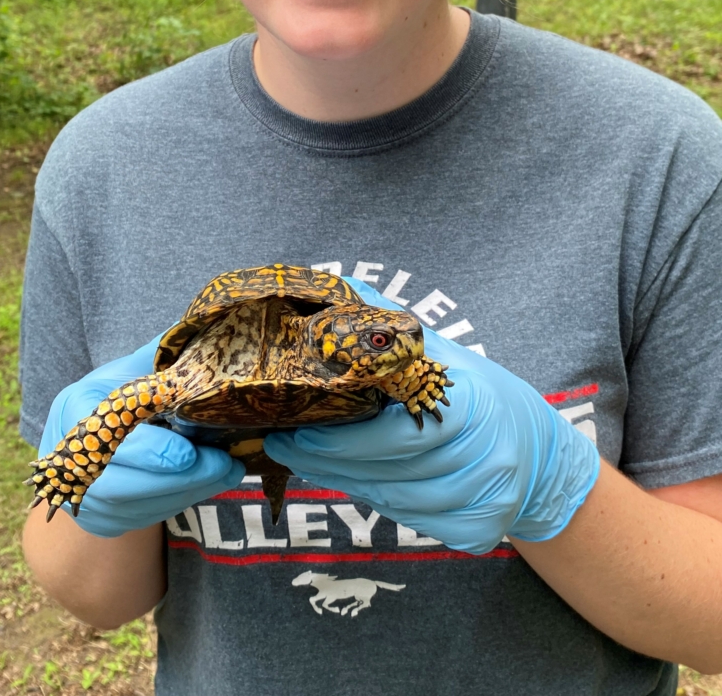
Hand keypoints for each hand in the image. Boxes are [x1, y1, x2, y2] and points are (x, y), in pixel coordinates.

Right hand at [36, 335, 244, 537]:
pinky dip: (181, 502)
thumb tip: (201, 323)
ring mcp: (80, 497)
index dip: (148, 450)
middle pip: (120, 484)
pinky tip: (211, 482)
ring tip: (229, 470)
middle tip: (225, 464)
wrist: (99, 438)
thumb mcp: (134, 366)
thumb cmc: (122, 393)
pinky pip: (144, 519)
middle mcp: (66, 460)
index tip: (188, 453)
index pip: (106, 438)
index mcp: (72, 411)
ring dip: (189, 492)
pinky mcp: (100, 522)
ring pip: (136, 507)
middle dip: (179, 479)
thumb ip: (161, 354)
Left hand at [265, 279, 598, 554]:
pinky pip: (411, 521)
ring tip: (308, 461)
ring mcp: (486, 501)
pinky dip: (379, 501)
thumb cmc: (480, 395)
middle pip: (391, 468)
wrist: (539, 454)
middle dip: (329, 459)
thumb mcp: (447, 353)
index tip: (298, 429)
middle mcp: (487, 459)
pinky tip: (356, 481)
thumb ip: (391, 328)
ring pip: (394, 499)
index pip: (402, 429)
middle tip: (284, 446)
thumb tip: (337, 290)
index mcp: (476, 405)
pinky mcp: (477, 533)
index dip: (346, 436)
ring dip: (346, 481)